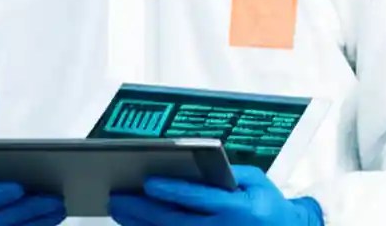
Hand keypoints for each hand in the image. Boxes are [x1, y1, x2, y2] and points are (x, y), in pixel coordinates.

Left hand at [109, 164, 323, 225]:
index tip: (147, 181)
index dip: (171, 190)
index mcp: (238, 209)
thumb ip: (224, 174)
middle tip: (117, 197)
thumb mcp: (255, 181)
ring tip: (119, 210)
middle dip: (142, 210)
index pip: (197, 198)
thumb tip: (188, 166)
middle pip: (174, 222)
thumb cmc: (268, 205)